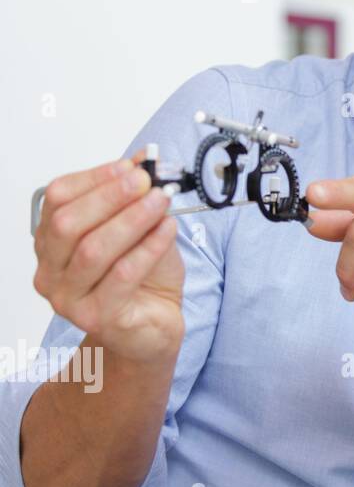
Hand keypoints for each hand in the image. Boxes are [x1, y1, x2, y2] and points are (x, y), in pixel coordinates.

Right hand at [32, 151, 184, 362]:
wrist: (153, 327)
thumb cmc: (143, 278)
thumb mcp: (142, 229)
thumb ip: (139, 197)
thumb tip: (147, 159)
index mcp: (52, 242)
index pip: (57, 199)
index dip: (94, 178)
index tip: (130, 166)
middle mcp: (51, 271)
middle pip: (68, 223)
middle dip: (111, 196)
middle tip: (147, 181)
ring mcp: (69, 298)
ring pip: (93, 250)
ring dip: (131, 219)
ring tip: (161, 201)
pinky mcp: (98, 318)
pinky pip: (122, 276)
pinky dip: (148, 247)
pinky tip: (168, 230)